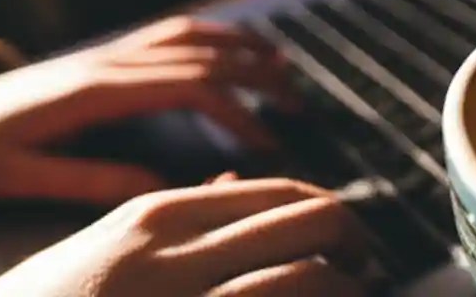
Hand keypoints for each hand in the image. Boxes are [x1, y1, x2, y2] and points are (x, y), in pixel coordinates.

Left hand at [0, 17, 297, 205]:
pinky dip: (210, 33)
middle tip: (299, 103)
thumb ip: (89, 180)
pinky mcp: (105, 54)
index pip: (188, 87)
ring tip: (284, 66)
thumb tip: (157, 183)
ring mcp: (108, 50)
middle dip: (256, 75)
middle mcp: (109, 60)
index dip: (236, 112)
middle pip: (200, 54)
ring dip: (241, 45)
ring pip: (189, 34)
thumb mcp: (20, 179)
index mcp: (96, 90)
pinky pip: (167, 32)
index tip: (267, 142)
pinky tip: (235, 45)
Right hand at [0, 178, 370, 296]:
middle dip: (356, 243)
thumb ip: (177, 219)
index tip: (350, 244)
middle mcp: (173, 253)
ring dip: (347, 287)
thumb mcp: (107, 249)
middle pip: (310, 221)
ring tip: (355, 295)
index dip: (331, 215)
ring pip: (306, 277)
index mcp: (158, 217)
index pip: (280, 193)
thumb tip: (236, 188)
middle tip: (368, 269)